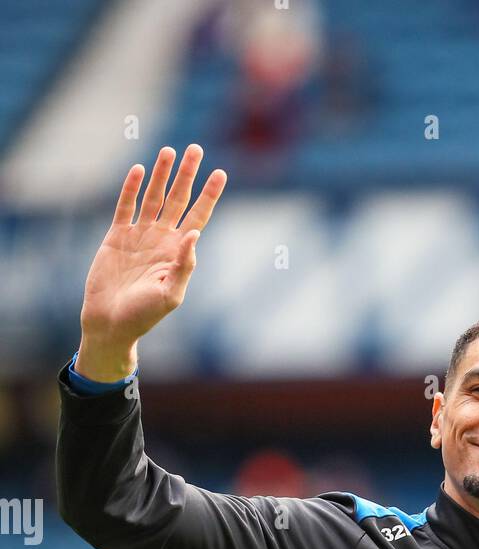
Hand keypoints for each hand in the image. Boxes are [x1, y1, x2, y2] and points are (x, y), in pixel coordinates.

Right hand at [76, 144, 226, 378]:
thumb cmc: (144, 316)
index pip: (198, 216)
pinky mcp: (116, 237)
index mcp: (178, 253)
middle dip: (187, 174)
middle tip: (195, 148)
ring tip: (169, 151)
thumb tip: (194, 234)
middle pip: (178, 199)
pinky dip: (132, 188)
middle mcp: (161, 240)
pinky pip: (125, 206)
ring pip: (153, 197)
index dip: (209, 195)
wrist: (111, 323)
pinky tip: (140, 170)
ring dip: (161, 174)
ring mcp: (139, 236)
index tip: (221, 173)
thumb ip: (184, 265)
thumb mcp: (170, 295)